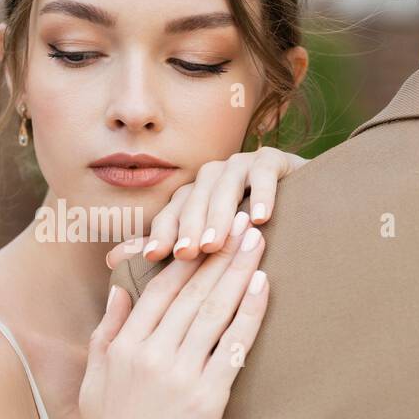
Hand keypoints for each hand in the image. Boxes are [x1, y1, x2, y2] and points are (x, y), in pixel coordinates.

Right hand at [78, 220, 268, 418]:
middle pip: (192, 291)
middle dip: (221, 251)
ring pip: (213, 311)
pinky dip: (249, 315)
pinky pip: (232, 349)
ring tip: (258, 241)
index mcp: (123, 345)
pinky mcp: (205, 401)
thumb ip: (106, 333)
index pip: (160, 287)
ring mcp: (178, 376)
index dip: (187, 253)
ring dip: (239, 272)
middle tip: (245, 220)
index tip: (208, 227)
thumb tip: (119, 292)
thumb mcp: (94, 382)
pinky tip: (263, 289)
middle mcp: (149, 354)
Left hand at [106, 147, 306, 269]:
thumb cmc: (248, 240)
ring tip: (218, 242)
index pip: (172, 212)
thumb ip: (166, 249)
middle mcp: (214, 177)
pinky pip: (265, 171)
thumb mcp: (208, 247)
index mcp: (194, 196)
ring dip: (220, 213)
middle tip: (188, 253)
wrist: (307, 217)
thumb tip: (111, 259)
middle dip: (190, 226)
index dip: (162, 232)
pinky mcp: (276, 160)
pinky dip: (263, 192)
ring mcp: (244, 165)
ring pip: (225, 184)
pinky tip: (263, 218)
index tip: (155, 257)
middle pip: (195, 197)